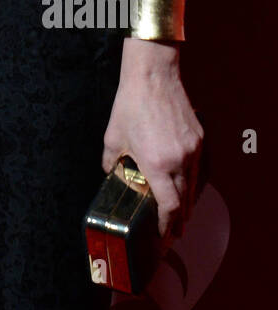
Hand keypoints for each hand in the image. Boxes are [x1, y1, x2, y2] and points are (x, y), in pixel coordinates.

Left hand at [102, 38, 202, 242]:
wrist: (153, 76)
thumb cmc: (131, 104)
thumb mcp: (113, 137)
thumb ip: (111, 162)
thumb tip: (112, 175)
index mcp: (157, 163)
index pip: (169, 206)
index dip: (167, 224)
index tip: (163, 233)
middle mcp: (179, 160)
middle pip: (186, 201)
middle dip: (180, 220)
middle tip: (173, 231)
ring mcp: (192, 149)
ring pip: (194, 185)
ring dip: (188, 202)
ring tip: (180, 214)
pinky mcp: (199, 138)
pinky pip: (198, 167)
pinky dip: (192, 180)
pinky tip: (185, 185)